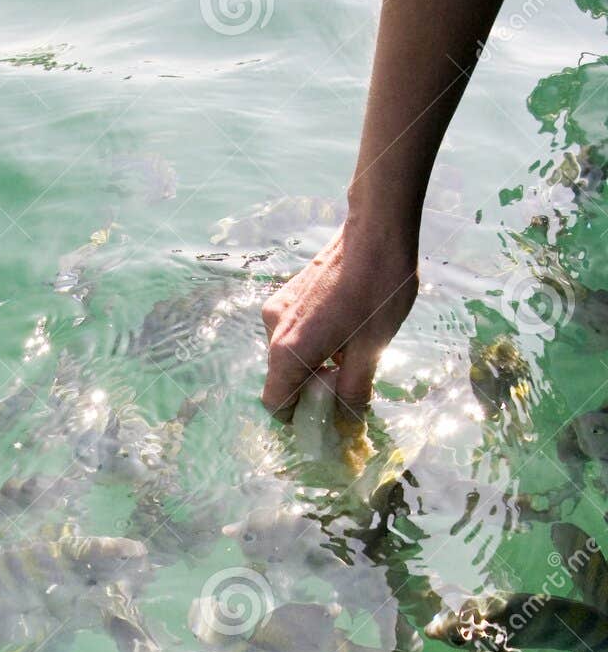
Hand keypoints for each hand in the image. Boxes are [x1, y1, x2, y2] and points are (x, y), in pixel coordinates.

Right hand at [261, 220, 418, 420]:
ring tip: (352, 352)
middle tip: (348, 385)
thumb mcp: (371, 350)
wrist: (377, 227)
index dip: (300, 417)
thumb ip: (354, 392)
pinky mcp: (288, 293)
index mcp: (288, 352)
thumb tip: (348, 423)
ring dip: (316, 365)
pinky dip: (315, 343)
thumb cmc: (377, 289)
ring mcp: (278, 309)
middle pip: (283, 380)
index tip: (327, 415)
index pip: (276, 404)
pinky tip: (346, 329)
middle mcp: (273, 331)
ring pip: (290, 356)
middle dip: (312, 390)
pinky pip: (294, 333)